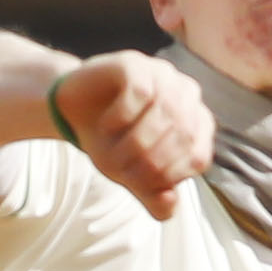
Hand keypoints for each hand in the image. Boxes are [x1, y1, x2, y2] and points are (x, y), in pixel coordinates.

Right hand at [52, 52, 213, 222]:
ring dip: (134, 144)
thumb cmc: (110, 143)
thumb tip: (169, 207)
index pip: (198, 158)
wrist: (74, 111)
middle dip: (150, 163)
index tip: (139, 184)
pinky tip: (107, 126)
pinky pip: (140, 93)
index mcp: (197, 124)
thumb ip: (154, 194)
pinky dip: (122, 117)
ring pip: (165, 114)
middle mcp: (188, 96)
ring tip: (109, 156)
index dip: (169, 177)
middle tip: (119, 173)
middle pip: (183, 137)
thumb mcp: (131, 176)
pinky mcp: (138, 63)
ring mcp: (165, 75)